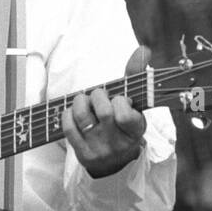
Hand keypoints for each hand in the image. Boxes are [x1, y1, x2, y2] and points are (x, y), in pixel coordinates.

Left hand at [62, 46, 149, 178]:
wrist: (114, 161)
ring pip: (84, 118)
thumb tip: (143, 49)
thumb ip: (136, 76)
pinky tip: (73, 111)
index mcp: (136, 130)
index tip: (119, 99)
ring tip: (84, 100)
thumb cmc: (123, 124)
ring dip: (80, 101)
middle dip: (97, 95)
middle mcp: (119, 143)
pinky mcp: (83, 154)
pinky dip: (68, 114)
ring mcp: (100, 150)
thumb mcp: (135, 104)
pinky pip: (69, 128)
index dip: (119, 101)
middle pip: (104, 113)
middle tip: (97, 95)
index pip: (125, 114)